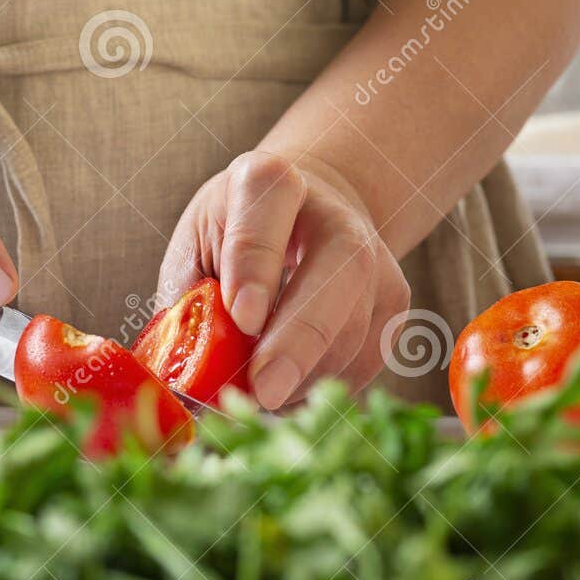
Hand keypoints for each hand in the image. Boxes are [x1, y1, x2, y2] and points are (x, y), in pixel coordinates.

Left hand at [157, 150, 409, 409]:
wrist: (309, 209)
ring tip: (253, 397)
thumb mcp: (195, 246)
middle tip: (264, 391)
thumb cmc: (234, 233)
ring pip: (354, 331)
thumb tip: (185, 378)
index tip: (243, 318)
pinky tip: (285, 389)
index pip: (268, 208)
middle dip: (300, 340)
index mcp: (267, 182)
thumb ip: (191, 301)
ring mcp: (377, 259)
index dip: (257, 265)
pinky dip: (321, 388)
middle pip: (340, 272)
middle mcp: (336, 216)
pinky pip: (363, 363)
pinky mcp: (394, 305)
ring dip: (303, 378)